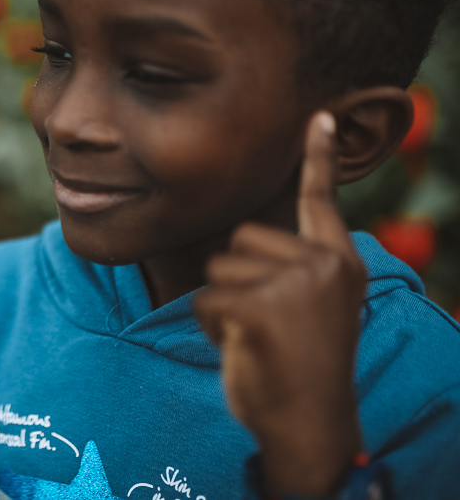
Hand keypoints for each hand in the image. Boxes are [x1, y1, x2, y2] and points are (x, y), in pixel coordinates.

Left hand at [194, 112, 365, 494]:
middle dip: (236, 281)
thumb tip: (249, 240)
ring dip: (222, 307)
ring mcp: (296, 283)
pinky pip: (205, 300)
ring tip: (258, 338)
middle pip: (239, 239)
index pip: (321, 200)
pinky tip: (243, 348)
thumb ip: (291, 268)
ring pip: (217, 269)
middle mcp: (323, 263)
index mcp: (338, 260)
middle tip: (268, 325)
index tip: (317, 116)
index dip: (317, 158)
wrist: (310, 427)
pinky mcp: (261, 306)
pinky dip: (210, 328)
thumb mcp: (308, 309)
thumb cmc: (299, 368)